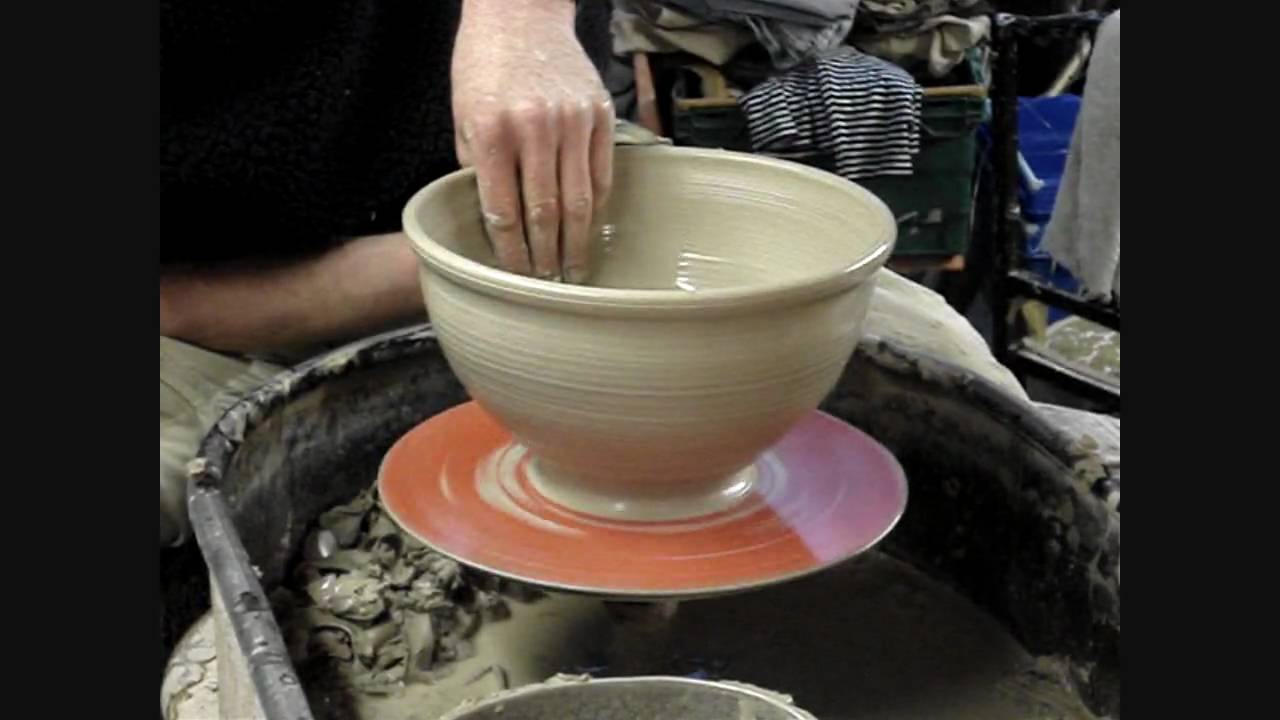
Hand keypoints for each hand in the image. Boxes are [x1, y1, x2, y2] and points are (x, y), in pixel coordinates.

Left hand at [451, 0, 613, 282]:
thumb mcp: (462, 114)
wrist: (521, 13)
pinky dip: (597, 205)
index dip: (512, 253)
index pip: (504, 212)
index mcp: (493, 132)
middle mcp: (535, 129)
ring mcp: (572, 121)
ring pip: (580, 199)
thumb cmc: (483, 63)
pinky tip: (590, 226)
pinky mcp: (599, 114)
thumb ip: (476, 166)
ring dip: (577, 242)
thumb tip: (494, 215)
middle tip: (550, 285)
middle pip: (546, 214)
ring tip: (574, 268)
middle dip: (548, 257)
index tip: (517, 277)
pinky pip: (602, 172)